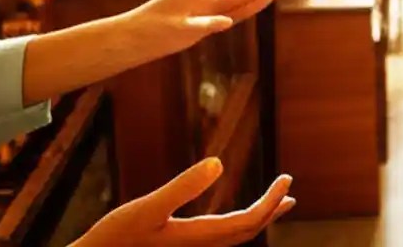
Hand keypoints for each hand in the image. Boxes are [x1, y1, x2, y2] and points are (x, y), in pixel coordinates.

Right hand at [74, 158, 294, 246]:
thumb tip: (219, 163)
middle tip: (289, 192)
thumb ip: (182, 187)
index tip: (288, 180)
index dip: (271, 202)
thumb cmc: (113, 239)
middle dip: (270, 211)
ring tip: (272, 205)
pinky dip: (234, 226)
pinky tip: (227, 219)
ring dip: (255, 220)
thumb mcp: (146, 208)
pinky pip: (216, 239)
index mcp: (196, 238)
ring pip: (232, 238)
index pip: (248, 222)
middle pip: (245, 232)